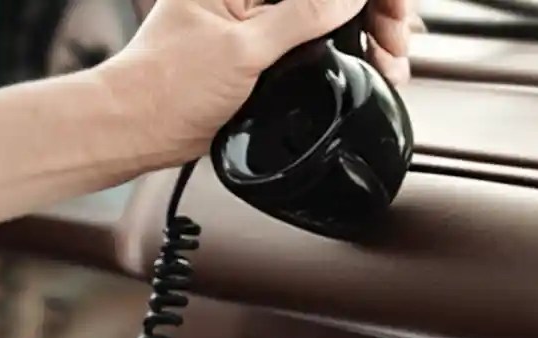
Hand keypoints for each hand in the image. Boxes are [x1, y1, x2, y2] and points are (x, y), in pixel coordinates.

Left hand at [101, 0, 419, 165]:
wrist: (139, 126)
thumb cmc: (165, 85)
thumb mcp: (243, 49)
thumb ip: (300, 16)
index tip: (392, 9)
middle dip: (375, 8)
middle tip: (398, 37)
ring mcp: (260, 14)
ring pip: (331, 9)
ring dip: (369, 28)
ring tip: (391, 58)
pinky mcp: (265, 42)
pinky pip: (319, 34)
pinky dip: (350, 46)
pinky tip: (372, 64)